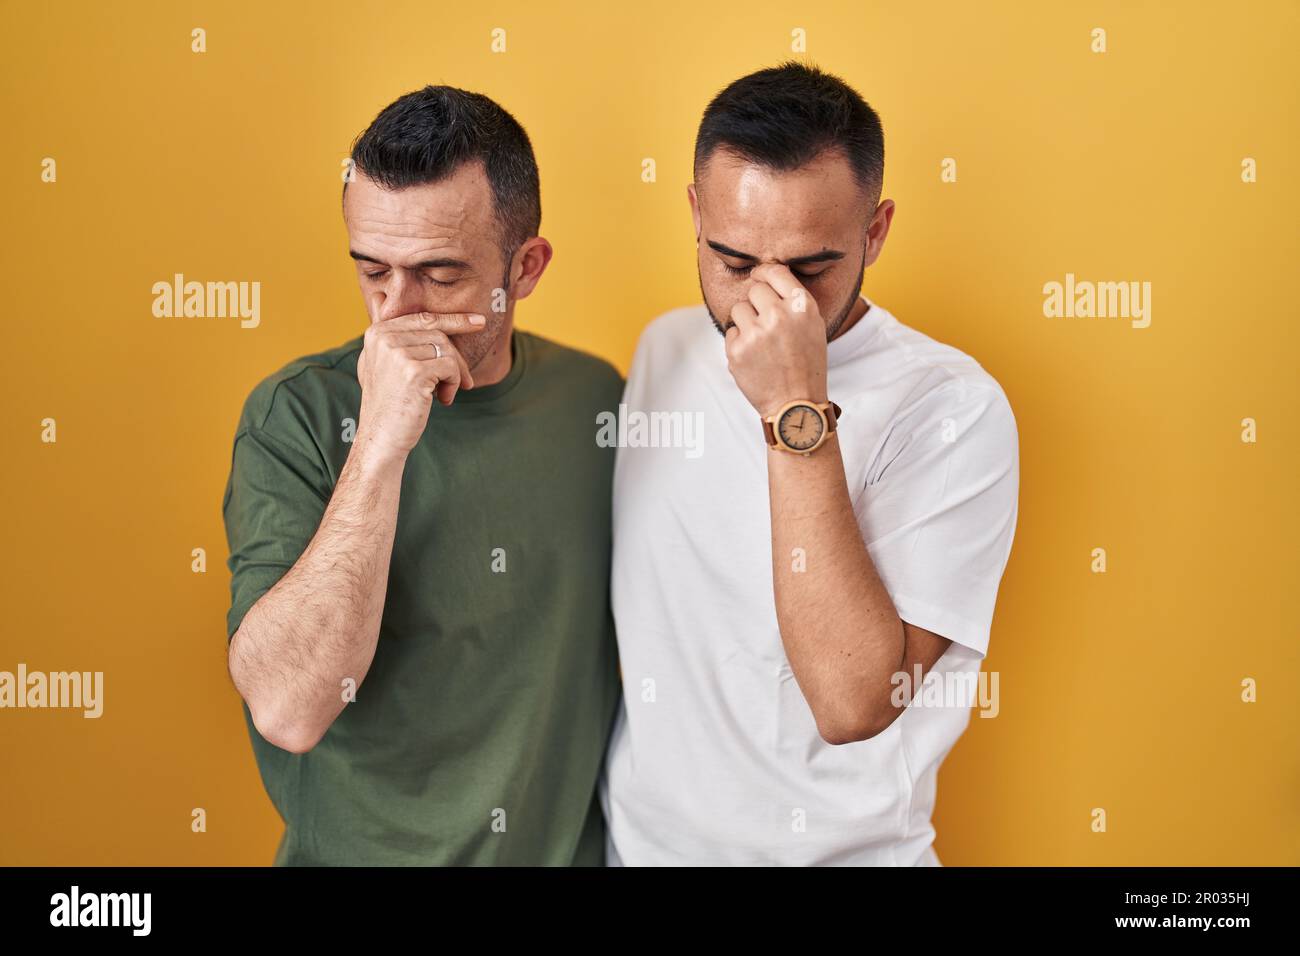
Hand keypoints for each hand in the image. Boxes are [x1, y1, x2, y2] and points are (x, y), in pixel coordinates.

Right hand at [355, 311, 482, 459]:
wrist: (381, 439)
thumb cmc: (390, 404)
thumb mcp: (385, 365)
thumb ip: (395, 339)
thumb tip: (407, 310)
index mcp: (376, 332)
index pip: (423, 319)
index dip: (453, 320)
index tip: (479, 322)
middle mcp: (383, 338)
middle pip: (438, 334)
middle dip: (457, 358)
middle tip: (466, 382)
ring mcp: (397, 353)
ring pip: (446, 350)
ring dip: (454, 375)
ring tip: (444, 394)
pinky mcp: (412, 371)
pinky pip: (450, 367)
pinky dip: (453, 384)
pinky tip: (443, 400)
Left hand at [723, 263, 828, 417]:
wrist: (795, 404)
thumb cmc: (806, 364)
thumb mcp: (813, 326)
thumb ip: (792, 301)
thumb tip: (763, 275)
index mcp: (802, 306)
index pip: (775, 272)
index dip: (763, 272)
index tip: (757, 275)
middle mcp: (779, 315)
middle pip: (754, 290)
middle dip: (757, 303)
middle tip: (766, 324)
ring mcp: (756, 332)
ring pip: (738, 309)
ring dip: (746, 322)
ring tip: (762, 343)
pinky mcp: (737, 350)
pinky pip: (731, 332)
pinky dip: (739, 343)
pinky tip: (754, 357)